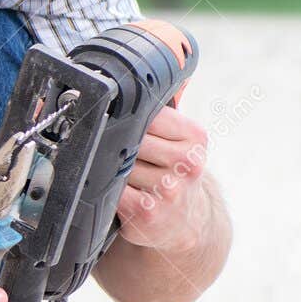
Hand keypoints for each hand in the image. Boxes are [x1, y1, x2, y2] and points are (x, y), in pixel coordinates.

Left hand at [115, 105, 210, 253]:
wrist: (184, 222)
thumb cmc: (174, 174)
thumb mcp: (180, 141)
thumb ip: (162, 113)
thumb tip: (130, 79)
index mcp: (195, 137)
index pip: (148, 114)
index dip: (127, 119)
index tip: (116, 123)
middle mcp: (186, 162)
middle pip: (131, 138)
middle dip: (117, 145)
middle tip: (114, 152)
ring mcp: (168, 189)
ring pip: (119, 163)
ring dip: (109, 167)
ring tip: (117, 173)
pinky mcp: (147, 212)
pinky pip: (112, 189)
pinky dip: (105, 188)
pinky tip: (113, 190)